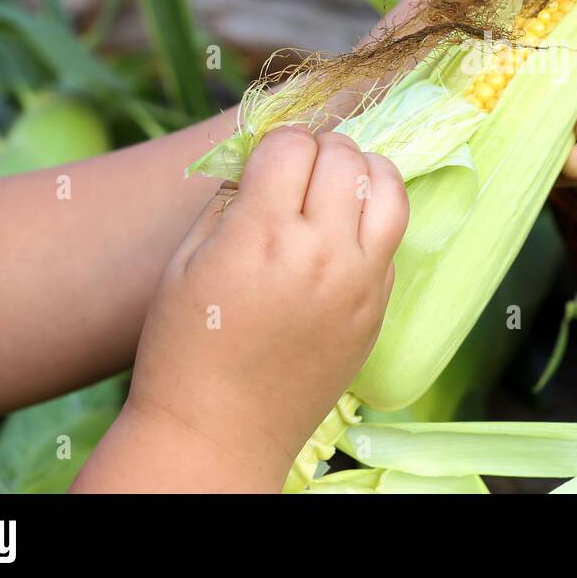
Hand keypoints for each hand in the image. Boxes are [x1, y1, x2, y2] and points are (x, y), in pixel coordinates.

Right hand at [86, 128, 406, 491]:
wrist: (219, 434)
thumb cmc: (185, 348)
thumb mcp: (184, 263)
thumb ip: (228, 199)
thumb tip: (263, 158)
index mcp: (262, 236)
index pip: (293, 144)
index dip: (277, 143)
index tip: (267, 161)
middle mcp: (321, 253)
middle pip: (344, 156)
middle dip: (319, 150)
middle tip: (298, 171)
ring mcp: (359, 282)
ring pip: (388, 187)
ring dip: (362, 172)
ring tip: (336, 185)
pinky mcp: (378, 307)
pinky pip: (392, 237)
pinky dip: (373, 219)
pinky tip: (343, 233)